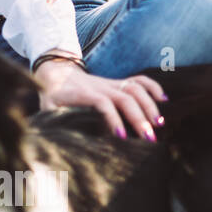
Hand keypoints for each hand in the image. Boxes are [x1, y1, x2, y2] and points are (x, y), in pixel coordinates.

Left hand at [33, 59, 166, 139]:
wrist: (55, 72)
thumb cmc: (52, 96)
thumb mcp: (47, 108)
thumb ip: (52, 120)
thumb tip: (57, 139)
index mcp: (82, 94)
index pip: (102, 102)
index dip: (113, 118)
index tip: (122, 138)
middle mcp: (100, 87)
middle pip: (124, 97)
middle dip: (139, 118)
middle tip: (150, 139)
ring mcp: (111, 83)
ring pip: (135, 88)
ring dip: (149, 105)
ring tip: (160, 124)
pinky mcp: (117, 83)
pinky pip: (138, 79)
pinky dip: (152, 87)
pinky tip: (164, 100)